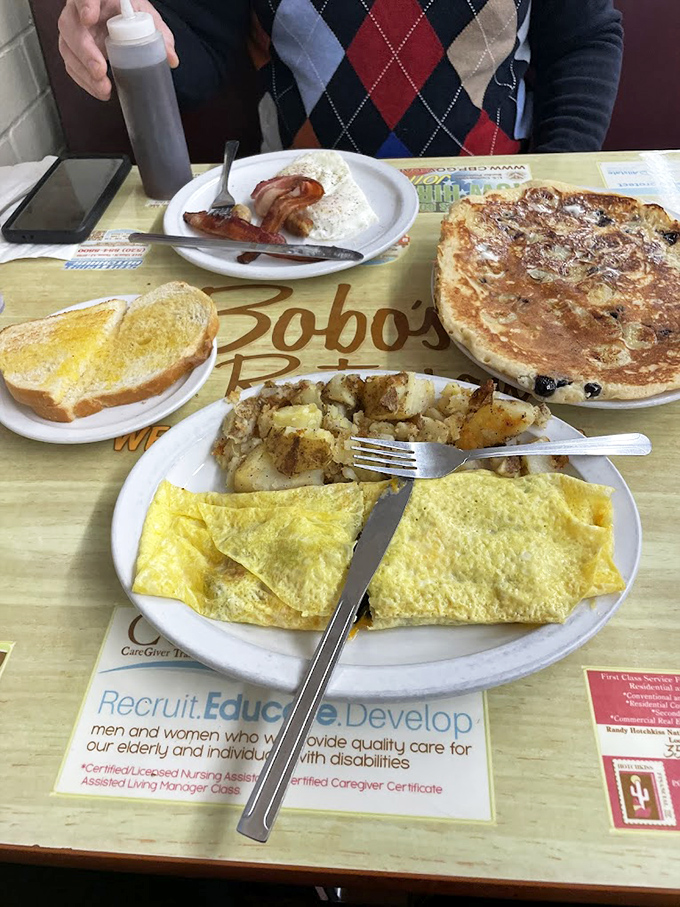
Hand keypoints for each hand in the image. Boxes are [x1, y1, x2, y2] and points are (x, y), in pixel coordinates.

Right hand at [58, 0, 177, 99]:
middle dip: (84, 51)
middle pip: (70, 26)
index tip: (89, 18)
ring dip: (84, 72)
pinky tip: (98, 90)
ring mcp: (74, 30)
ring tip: (103, 87)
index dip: (85, 5)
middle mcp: (79, 11)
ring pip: (67, 47)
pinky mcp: (73, 48)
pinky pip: (71, 64)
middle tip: (99, 70)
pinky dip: (84, 79)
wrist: (119, 16)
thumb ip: (159, 33)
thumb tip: (171, 59)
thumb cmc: (129, 13)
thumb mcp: (146, 17)